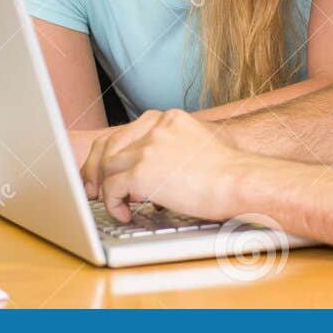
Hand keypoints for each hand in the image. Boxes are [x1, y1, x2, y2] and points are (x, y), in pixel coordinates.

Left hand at [93, 109, 250, 222]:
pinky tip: (124, 213)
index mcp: (166, 118)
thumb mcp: (195, 147)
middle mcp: (154, 126)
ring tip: (113, 205)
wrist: (240, 182)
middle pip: (108, 145)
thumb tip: (146, 174)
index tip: (101, 171)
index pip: (123, 132)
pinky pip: (113, 188)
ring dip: (106, 189)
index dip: (107, 153)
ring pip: (107, 167)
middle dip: (96, 170)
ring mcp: (147, 147)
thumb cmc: (228, 173)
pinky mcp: (143, 171)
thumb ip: (168, 150)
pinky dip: (113, 203)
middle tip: (92, 190)